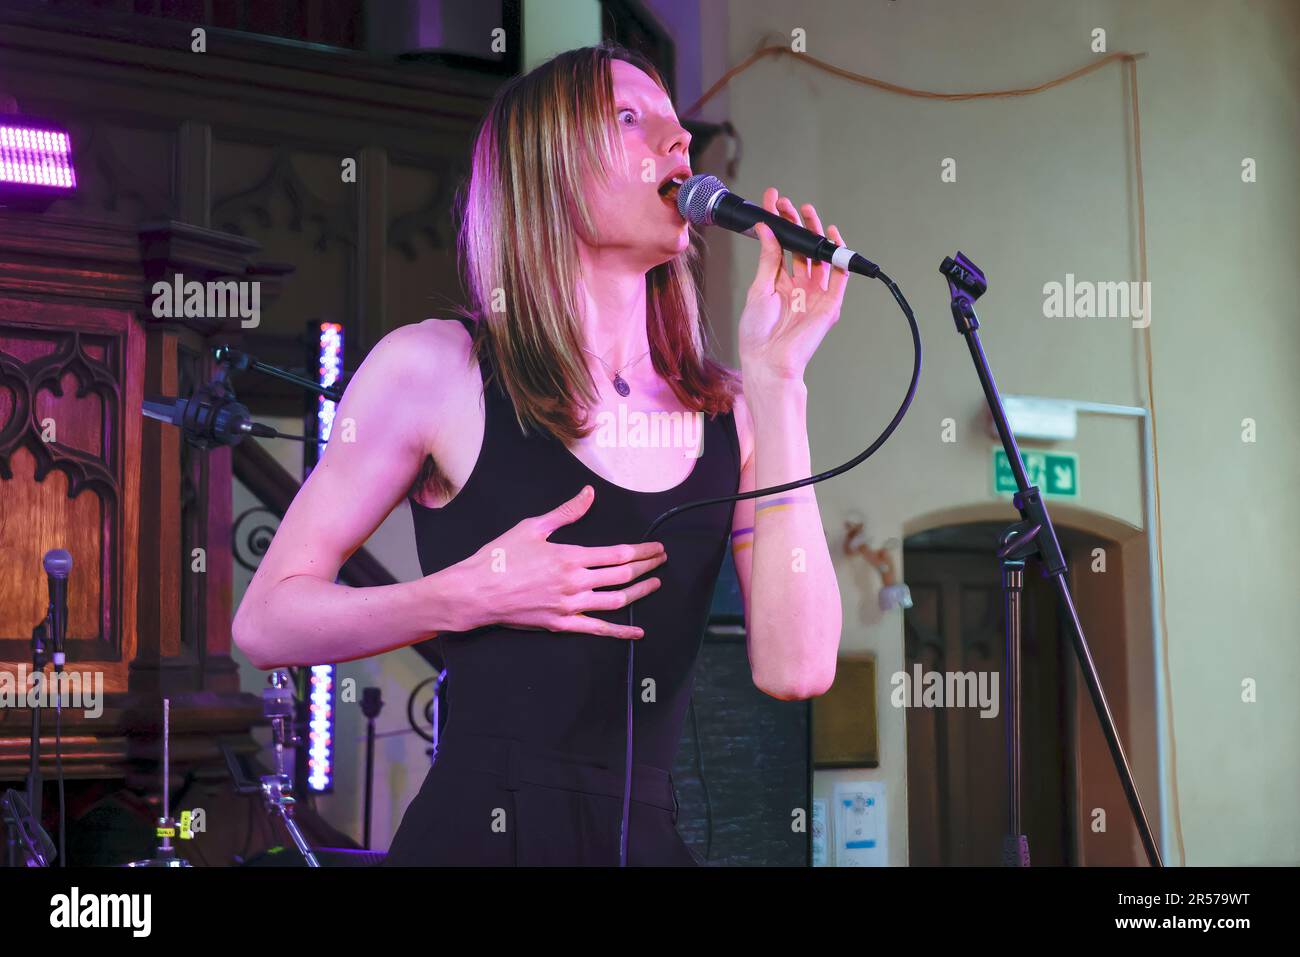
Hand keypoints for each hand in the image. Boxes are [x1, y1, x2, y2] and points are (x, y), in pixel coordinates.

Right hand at [448, 485, 664, 638]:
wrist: (475, 592)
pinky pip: (597, 629)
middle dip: (648, 567)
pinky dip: (620, 632)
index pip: (618, 554)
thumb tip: (589, 494)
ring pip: (616, 601)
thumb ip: (566, 512)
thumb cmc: (500, 558)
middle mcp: (575, 582)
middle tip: (662, 561)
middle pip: (623, 575)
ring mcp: (570, 606)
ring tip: (655, 584)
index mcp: (570, 556)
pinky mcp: (561, 624)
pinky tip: (637, 631)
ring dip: (640, 592)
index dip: (642, 551)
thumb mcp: (532, 527)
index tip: (656, 548)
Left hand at [738, 188, 850, 382]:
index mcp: (780, 283)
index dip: (778, 223)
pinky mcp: (830, 303)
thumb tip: (766, 230)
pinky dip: (839, 255)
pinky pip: (839, 275)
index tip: (771, 202)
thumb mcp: (759, 289)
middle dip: (796, 223)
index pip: (782, 246)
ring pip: (821, 256)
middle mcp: (800, 286)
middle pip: (802, 248)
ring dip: (815, 232)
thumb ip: (768, 259)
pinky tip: (832, 236)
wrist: (768, 360)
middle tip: (788, 204)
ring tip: (807, 211)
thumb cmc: (758, 334)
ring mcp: (816, 293)